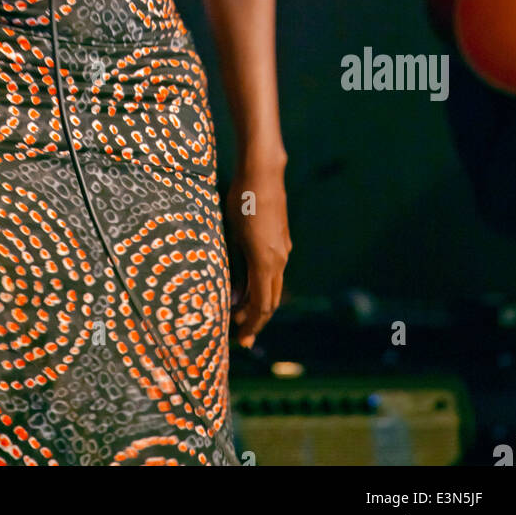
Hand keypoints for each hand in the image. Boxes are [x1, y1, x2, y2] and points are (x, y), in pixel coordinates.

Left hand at [225, 160, 291, 349]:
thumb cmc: (241, 202)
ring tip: (240, 313)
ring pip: (273, 286)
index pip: (262, 306)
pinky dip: (261, 286)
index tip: (240, 340)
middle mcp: (280, 260)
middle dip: (255, 320)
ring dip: (258, 303)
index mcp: (266, 263)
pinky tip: (246, 287)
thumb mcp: (232, 235)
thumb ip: (235, 266)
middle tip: (239, 336)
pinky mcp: (281, 239)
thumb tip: (234, 295)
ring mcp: (283, 249)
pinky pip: (273, 271)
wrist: (263, 174)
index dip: (251, 325)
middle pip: (271, 301)